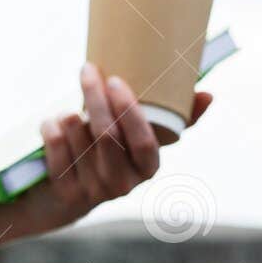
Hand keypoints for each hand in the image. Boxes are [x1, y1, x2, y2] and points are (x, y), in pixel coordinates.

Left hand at [18, 63, 212, 234]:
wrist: (68, 194)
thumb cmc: (112, 148)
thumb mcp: (141, 133)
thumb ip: (175, 116)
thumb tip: (210, 95)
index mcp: (148, 168)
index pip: (144, 143)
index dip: (129, 112)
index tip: (115, 80)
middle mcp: (124, 185)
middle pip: (107, 136)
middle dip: (95, 97)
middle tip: (88, 69)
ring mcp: (94, 191)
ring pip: (78, 134)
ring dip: (71, 114)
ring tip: (73, 111)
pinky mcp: (65, 192)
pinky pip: (54, 144)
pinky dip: (51, 126)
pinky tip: (56, 125)